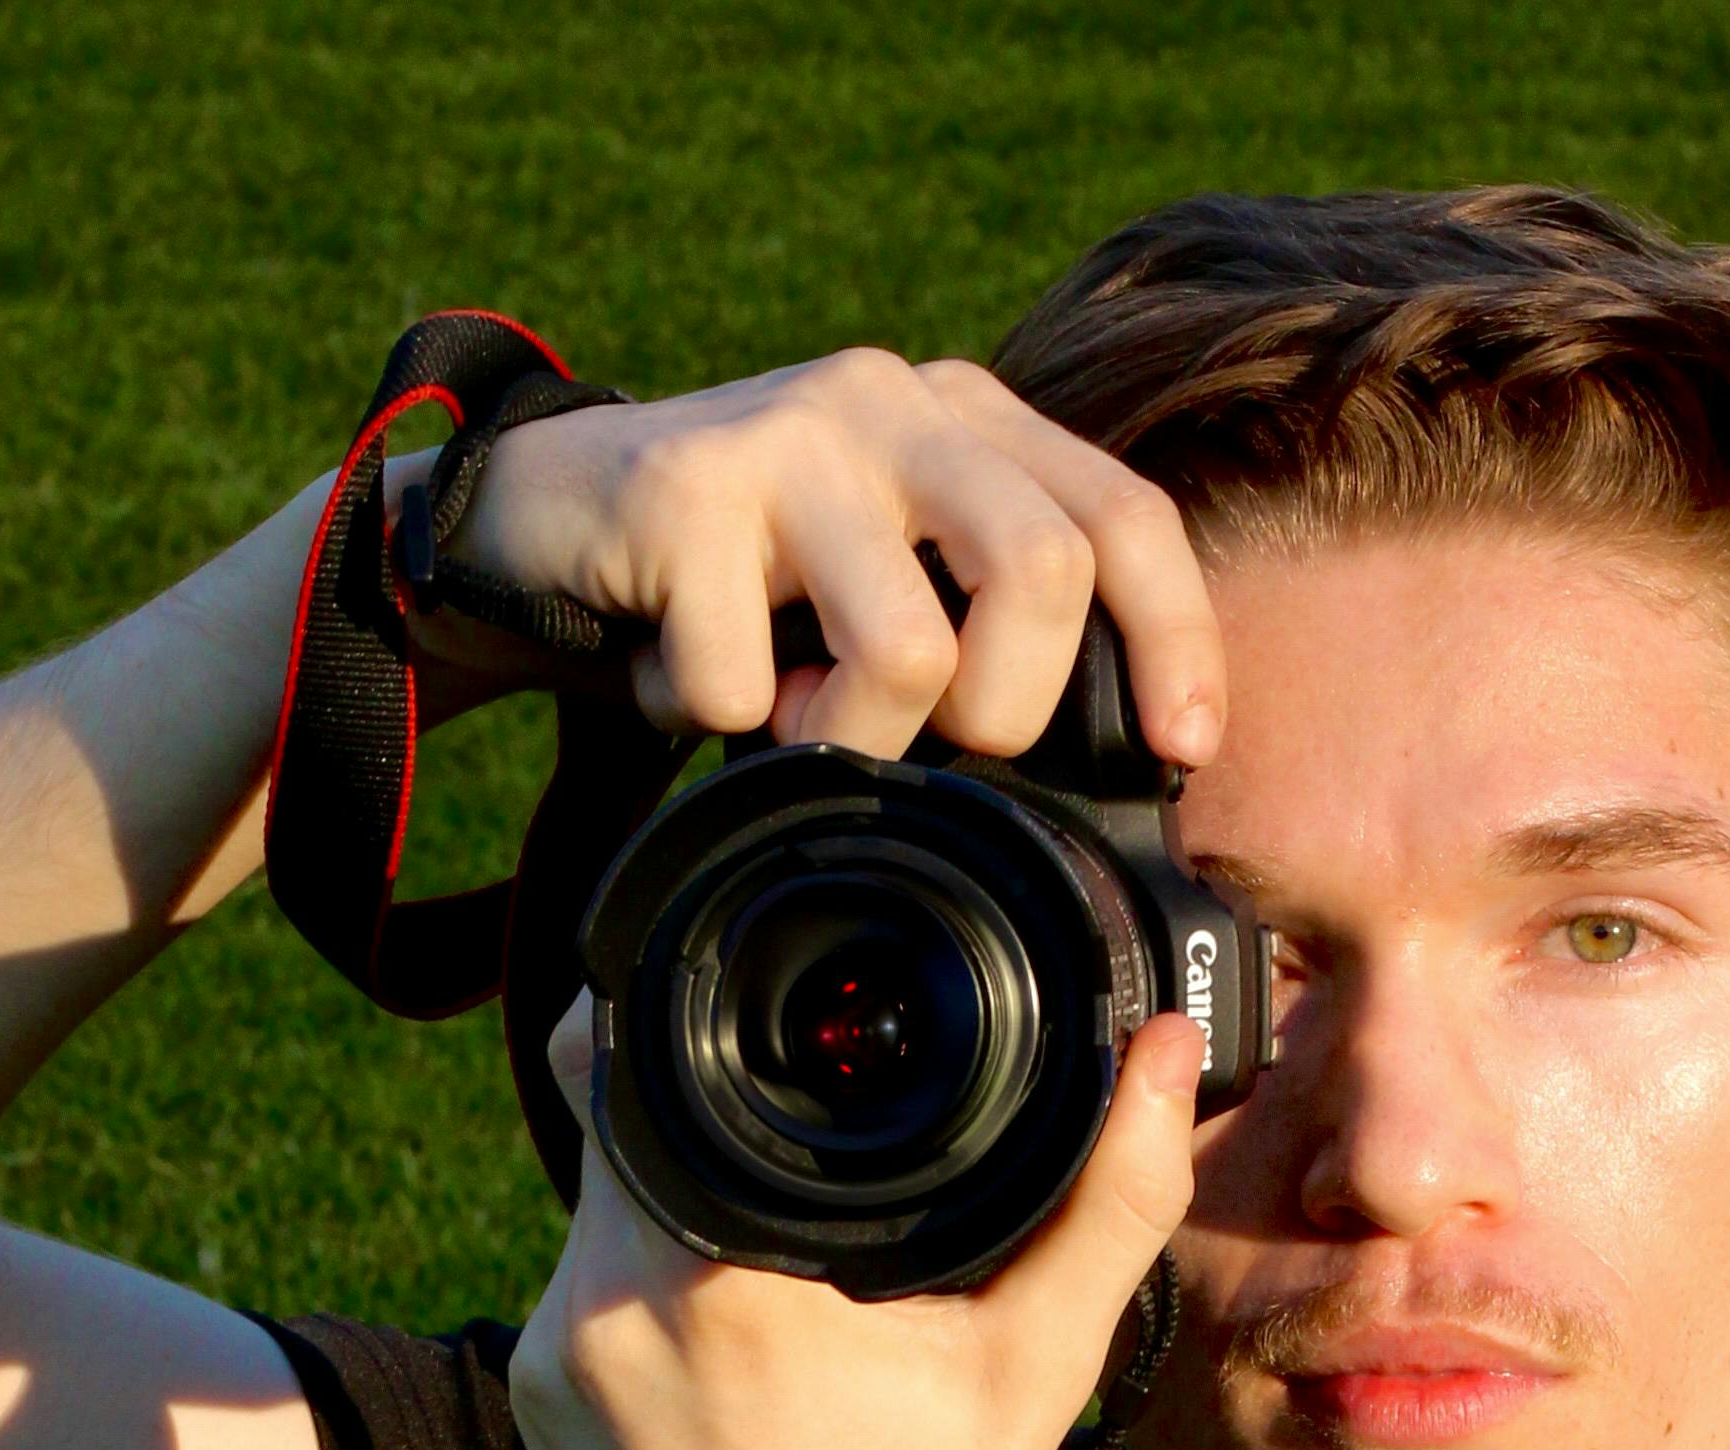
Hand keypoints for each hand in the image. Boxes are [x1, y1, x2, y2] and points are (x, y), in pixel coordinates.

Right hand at [427, 349, 1224, 769]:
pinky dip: (714, 723)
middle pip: (1041, 571)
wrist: (547, 516)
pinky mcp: (685, 490)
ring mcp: (790, 435)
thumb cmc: (739, 581)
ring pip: (906, 644)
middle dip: (1003, 710)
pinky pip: (746, 683)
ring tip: (788, 719)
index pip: (1122, 517)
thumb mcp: (884, 583)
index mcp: (967, 421)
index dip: (1174, 641)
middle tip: (934, 750)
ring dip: (852, 737)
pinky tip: (680, 679)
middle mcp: (894, 403)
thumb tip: (1108, 766)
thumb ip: (982, 626)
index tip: (1183, 748)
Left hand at [510, 1006, 1203, 1449]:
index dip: (686, 993)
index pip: (642, 1044)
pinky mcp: (534, 1415)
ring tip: (762, 1228)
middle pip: (607, 1110)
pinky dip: (638, 1284)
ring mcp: (552, 1366)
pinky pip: (578, 1295)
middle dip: (684, 1091)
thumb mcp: (1034, 1368)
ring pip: (590, 1205)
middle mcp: (602, 1309)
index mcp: (712, 1273)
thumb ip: (1109, 1197)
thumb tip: (1165, 1057)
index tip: (750, 996)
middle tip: (777, 1103)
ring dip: (660, 1192)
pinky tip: (716, 1326)